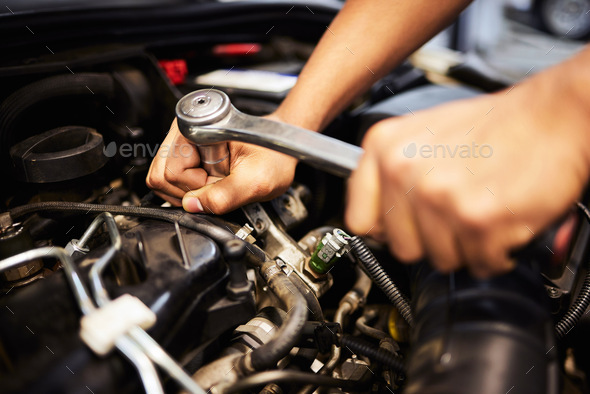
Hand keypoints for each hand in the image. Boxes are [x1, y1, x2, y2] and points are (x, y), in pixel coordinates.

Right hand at [146, 116, 297, 213]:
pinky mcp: (186, 155)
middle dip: (188, 192)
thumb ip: (226, 196)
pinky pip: (172, 182)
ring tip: (216, 183)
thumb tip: (192, 206)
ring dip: (190, 192)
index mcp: (197, 130)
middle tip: (217, 185)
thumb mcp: (257, 181)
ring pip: (163, 181)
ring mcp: (182, 144)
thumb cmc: (275, 154)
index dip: (194, 188)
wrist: (282, 145)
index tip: (219, 183)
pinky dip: (191, 190)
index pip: (169, 172)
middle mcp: (183, 133)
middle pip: (161, 177)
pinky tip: (211, 183)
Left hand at [345, 83, 589, 277]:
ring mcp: (439, 196)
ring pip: (440, 260)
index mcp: (384, 147)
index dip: (386, 230)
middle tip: (455, 216)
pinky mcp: (477, 219)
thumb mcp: (423, 133)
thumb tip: (374, 217)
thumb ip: (391, 174)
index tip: (401, 229)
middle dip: (432, 241)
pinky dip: (496, 252)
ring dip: (466, 246)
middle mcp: (405, 171)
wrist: (554, 115)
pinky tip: (502, 221)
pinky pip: (479, 264)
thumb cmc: (495, 124)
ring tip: (482, 211)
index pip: (359, 220)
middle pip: (401, 248)